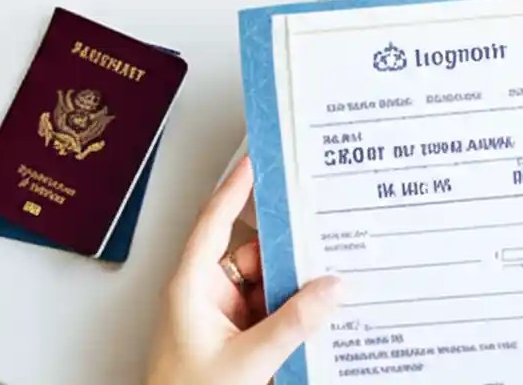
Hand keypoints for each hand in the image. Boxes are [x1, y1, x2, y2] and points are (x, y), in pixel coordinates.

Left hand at [145, 158, 341, 384]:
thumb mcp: (247, 361)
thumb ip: (293, 323)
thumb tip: (330, 288)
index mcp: (191, 287)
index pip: (215, 221)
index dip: (236, 187)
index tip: (258, 159)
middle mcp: (205, 295)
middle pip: (252, 252)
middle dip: (287, 247)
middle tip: (323, 229)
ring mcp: (222, 317)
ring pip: (267, 283)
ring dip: (295, 284)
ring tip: (331, 280)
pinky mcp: (238, 339)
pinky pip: (271, 311)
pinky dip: (293, 310)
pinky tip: (319, 312)